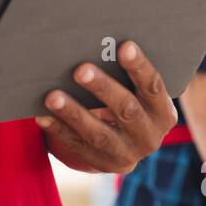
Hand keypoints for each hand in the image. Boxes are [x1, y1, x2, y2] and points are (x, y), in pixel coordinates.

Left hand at [36, 40, 177, 172]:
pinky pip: (77, 146)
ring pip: (99, 133)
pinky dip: (59, 130)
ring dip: (74, 113)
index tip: (124, 46)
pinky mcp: (101, 163)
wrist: (129, 144)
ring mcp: (126, 154)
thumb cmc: (132, 101)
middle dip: (103, 88)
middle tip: (80, 69)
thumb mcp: (139, 93)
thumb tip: (99, 43)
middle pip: (126, 110)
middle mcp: (149, 137)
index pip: (153, 88)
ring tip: (53, 96)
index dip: (139, 67)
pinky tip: (42, 116)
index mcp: (163, 114)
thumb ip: (128, 76)